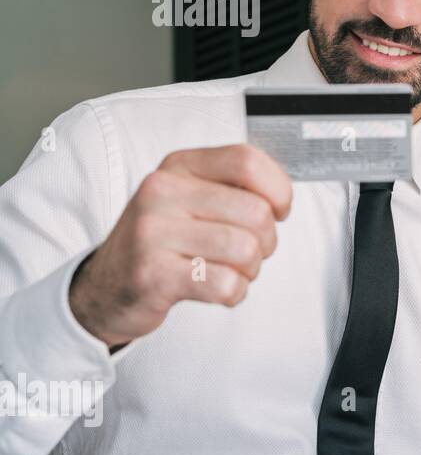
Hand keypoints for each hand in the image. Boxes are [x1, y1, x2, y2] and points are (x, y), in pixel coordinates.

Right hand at [69, 144, 292, 348]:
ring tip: (229, 270)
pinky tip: (214, 289)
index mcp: (178, 166)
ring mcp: (152, 233)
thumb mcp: (191, 198)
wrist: (105, 286)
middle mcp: (161, 192)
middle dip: (266, 242)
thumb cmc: (163, 241)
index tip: (279, 211)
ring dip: (250, 270)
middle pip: (256, 212)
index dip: (279, 190)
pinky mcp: (152, 275)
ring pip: (245, 250)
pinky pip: (225, 284)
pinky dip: (233, 293)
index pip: (247, 161)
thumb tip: (283, 196)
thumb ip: (235, 187)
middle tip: (247, 252)